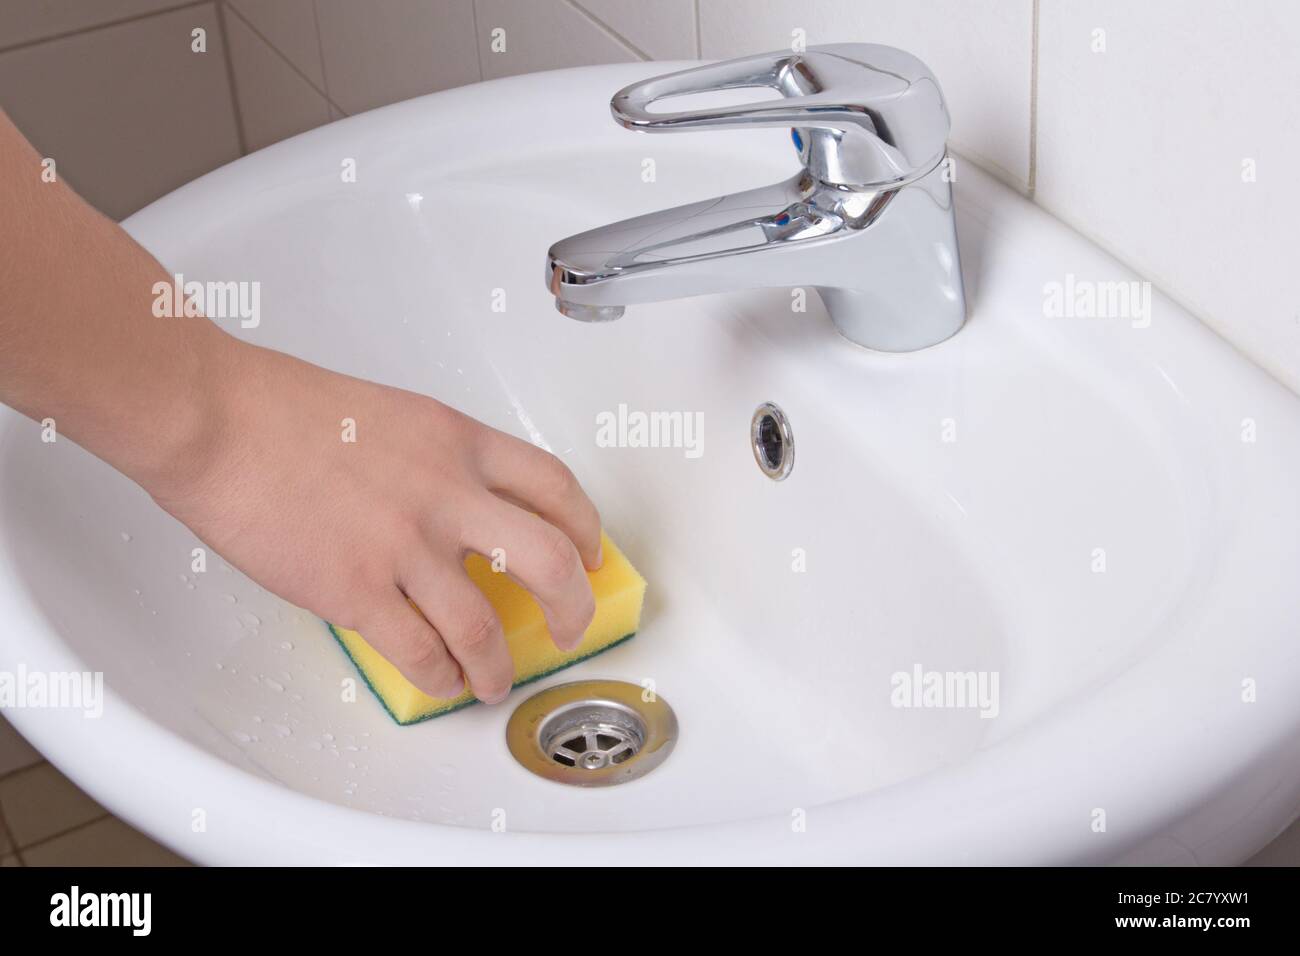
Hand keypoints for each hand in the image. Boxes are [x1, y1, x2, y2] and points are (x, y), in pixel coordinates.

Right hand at [150, 341, 601, 703]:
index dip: (586, 528)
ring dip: (498, 667)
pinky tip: (441, 683)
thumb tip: (459, 511)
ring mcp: (406, 546)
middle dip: (573, 608)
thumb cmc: (286, 409)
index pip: (554, 487)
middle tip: (571, 628)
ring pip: (485, 628)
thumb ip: (439, 461)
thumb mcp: (396, 413)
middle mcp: (447, 495)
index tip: (591, 552)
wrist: (220, 420)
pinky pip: (420, 653)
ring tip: (494, 682)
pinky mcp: (357, 591)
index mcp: (459, 443)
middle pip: (549, 562)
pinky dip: (440, 679)